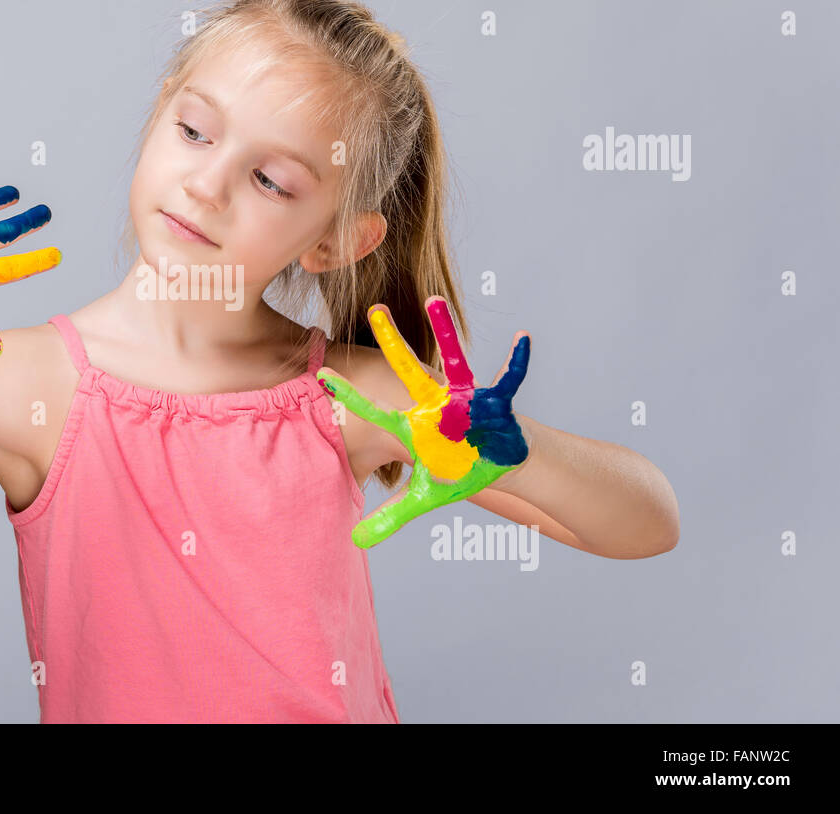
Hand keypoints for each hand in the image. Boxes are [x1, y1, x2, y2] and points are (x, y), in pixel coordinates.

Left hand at [316, 297, 530, 548]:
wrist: (500, 462)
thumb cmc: (460, 471)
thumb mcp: (425, 497)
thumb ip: (391, 516)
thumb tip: (356, 543)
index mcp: (413, 425)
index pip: (373, 408)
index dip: (349, 394)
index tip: (322, 373)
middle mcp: (434, 405)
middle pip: (407, 369)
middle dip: (392, 341)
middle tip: (374, 309)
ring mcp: (464, 399)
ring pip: (454, 359)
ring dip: (446, 332)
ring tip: (434, 300)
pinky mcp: (494, 403)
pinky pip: (507, 380)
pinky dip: (515, 362)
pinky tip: (522, 339)